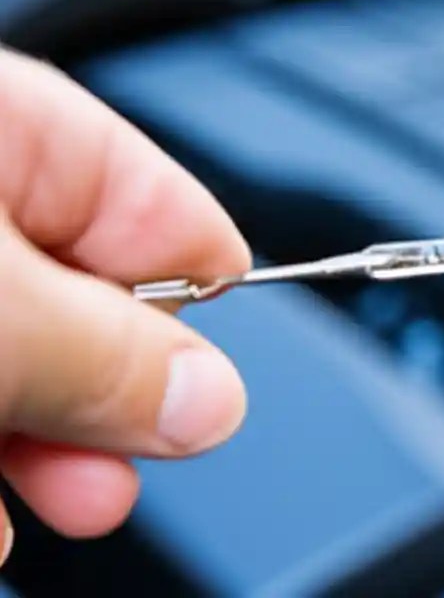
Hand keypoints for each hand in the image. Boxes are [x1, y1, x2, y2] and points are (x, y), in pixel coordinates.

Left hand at [0, 49, 248, 561]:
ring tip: (12, 520)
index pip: (171, 224)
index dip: (195, 322)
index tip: (192, 402)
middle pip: (87, 313)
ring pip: (11, 366)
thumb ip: (110, 354)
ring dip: (33, 453)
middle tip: (101, 482)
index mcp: (18, 128)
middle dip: (100, 411)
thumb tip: (217, 400)